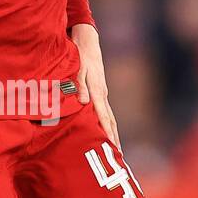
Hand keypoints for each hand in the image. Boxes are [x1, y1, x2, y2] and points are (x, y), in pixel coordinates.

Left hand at [72, 23, 119, 150]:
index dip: (107, 132)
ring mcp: (102, 93)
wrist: (87, 41)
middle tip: (120, 156)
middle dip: (115, 138)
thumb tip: (84, 102)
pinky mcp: (99, 91)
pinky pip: (106, 111)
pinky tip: (107, 131)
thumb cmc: (79, 54)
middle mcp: (102, 94)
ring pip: (110, 117)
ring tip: (117, 148)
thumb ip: (79, 85)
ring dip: (113, 133)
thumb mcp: (77, 68)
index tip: (112, 146)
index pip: (104, 117)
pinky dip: (108, 123)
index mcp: (97, 91)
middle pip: (111, 121)